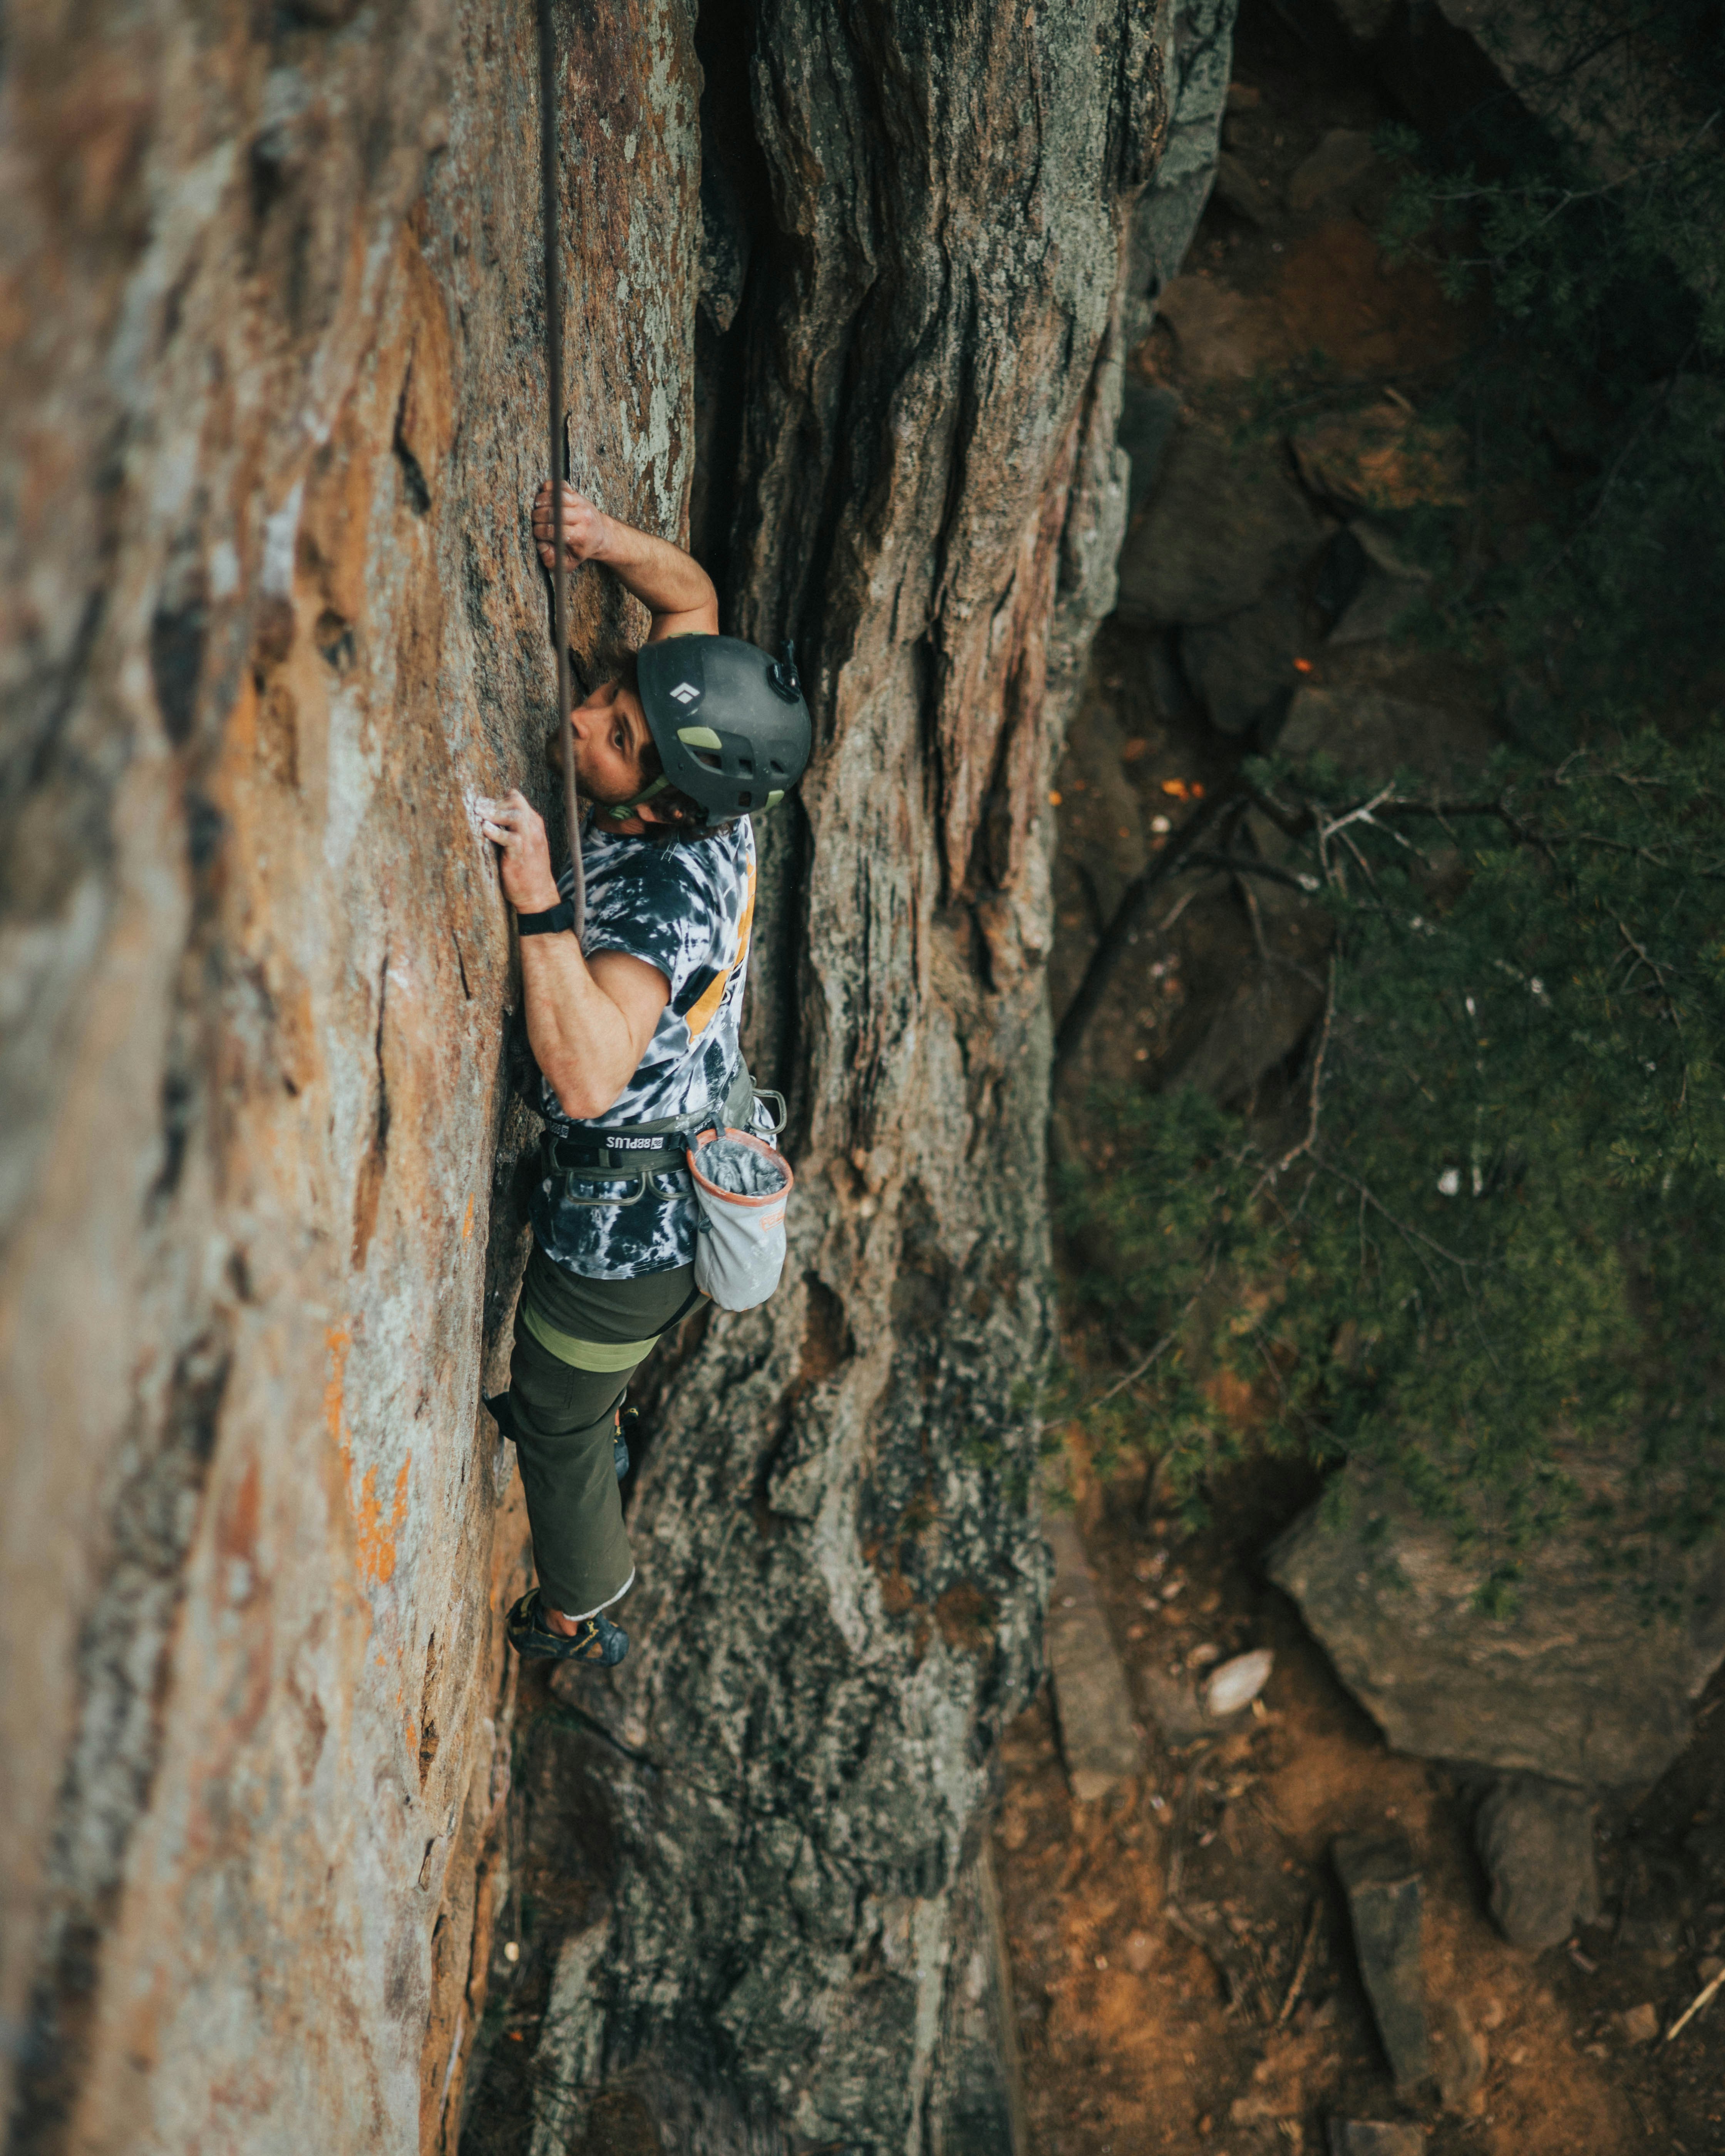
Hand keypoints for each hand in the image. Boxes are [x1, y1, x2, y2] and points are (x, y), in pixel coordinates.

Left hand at [477, 792, 561, 912]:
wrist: (537, 894)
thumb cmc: (525, 870)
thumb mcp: (522, 844)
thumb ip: (511, 829)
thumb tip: (487, 817)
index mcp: (533, 825)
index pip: (517, 800)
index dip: (499, 800)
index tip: (484, 806)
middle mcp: (533, 830)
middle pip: (517, 802)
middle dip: (495, 802)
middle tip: (478, 807)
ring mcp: (529, 841)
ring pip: (516, 815)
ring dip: (495, 812)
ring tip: (478, 813)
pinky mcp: (520, 855)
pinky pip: (510, 838)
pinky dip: (495, 832)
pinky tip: (484, 829)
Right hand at [533, 481, 607, 572]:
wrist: (601, 534)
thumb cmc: (581, 549)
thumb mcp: (569, 562)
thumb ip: (552, 560)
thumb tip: (541, 546)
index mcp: (580, 536)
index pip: (553, 530)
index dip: (540, 532)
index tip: (537, 533)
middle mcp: (582, 518)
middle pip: (552, 512)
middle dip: (538, 517)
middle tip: (536, 521)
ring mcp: (580, 503)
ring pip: (556, 496)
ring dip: (541, 502)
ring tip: (538, 509)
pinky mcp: (577, 494)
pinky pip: (559, 485)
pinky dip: (549, 488)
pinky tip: (546, 498)